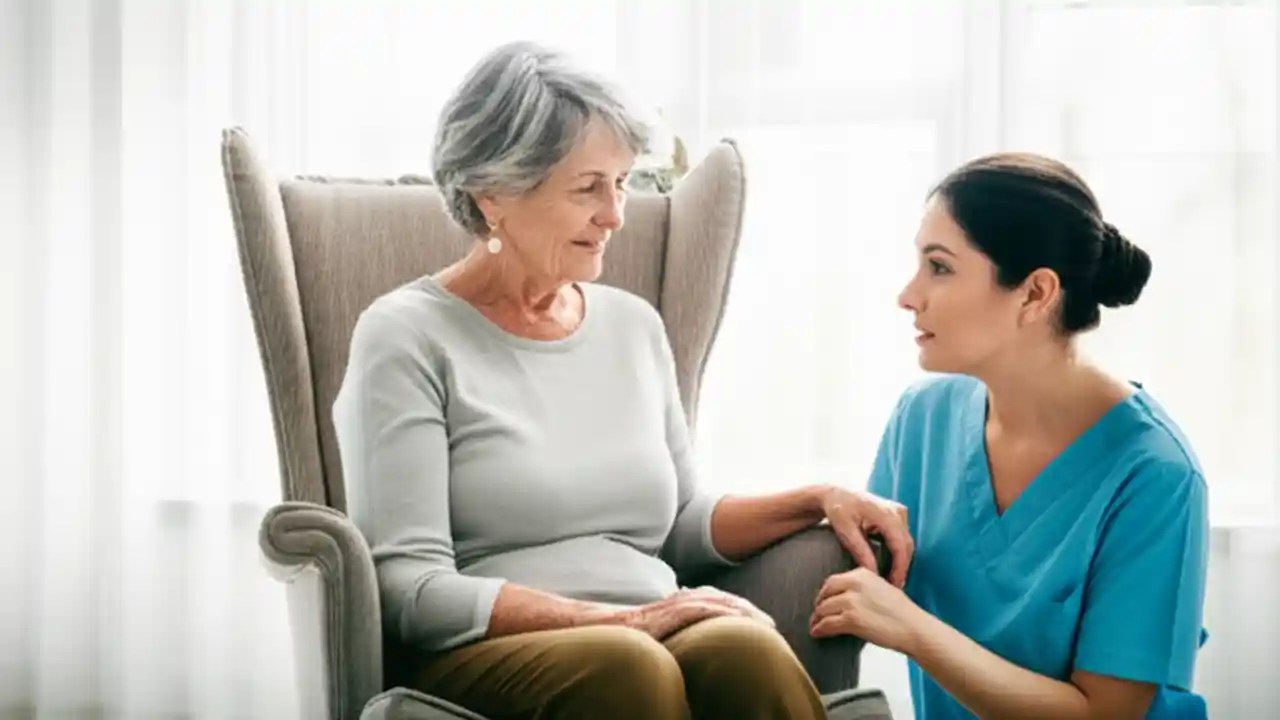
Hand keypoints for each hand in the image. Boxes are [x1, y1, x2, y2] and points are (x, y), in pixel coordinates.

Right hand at [623, 586, 775, 639]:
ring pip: (719, 602)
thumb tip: (698, 640)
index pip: (721, 601)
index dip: (743, 610)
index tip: (762, 622)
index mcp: (685, 600)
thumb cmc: (637, 630)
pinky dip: (724, 613)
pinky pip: (703, 609)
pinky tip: (740, 620)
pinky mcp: (672, 612)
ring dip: (744, 612)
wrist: (612, 626)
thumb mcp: (665, 626)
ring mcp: (679, 603)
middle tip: (772, 625)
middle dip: (751, 611)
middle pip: (726, 599)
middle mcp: (685, 598)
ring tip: (765, 625)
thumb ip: (682, 626)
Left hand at [809, 567, 925, 652]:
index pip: (834, 580)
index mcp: (862, 574)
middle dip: (819, 604)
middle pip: (826, 592)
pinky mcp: (851, 619)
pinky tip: (817, 633)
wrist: (914, 628)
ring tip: (815, 625)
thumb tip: (847, 596)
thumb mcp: (882, 588)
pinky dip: (820, 629)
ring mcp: (852, 601)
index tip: (824, 600)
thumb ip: (863, 587)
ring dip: (817, 618)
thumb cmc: (903, 613)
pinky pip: (828, 624)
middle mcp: (855, 584)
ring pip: (824, 609)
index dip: (826, 592)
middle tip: (817, 613)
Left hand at [818, 486, 913, 586]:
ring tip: (892, 580)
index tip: (894, 585)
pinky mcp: (897, 514)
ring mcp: (899, 511)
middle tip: (893, 587)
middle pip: (906, 545)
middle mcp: (897, 511)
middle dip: (902, 567)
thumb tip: (873, 575)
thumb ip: (860, 552)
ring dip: (901, 561)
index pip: (900, 546)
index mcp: (886, 513)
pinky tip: (890, 566)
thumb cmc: (838, 511)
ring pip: (906, 542)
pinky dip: (898, 552)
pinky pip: (903, 537)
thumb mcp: (846, 532)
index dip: (899, 568)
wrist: (835, 494)